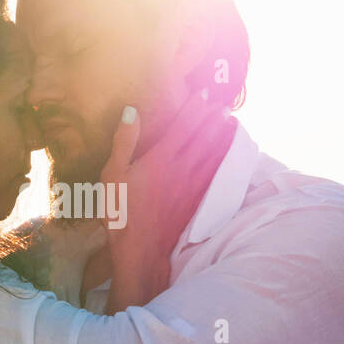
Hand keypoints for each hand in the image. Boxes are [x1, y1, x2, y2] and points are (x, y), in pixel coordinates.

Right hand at [100, 89, 233, 311]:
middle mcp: (181, 168)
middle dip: (213, 119)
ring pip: (212, 155)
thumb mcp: (112, 175)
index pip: (183, 126)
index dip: (194, 108)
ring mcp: (192, 186)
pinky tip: (226, 155)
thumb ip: (124, 141)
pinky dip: (221, 161)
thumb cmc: (121, 213)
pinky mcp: (196, 201)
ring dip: (222, 137)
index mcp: (161, 158)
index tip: (204, 93)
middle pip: (203, 137)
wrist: (142, 250)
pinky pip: (213, 175)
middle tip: (224, 103)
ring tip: (232, 122)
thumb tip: (131, 110)